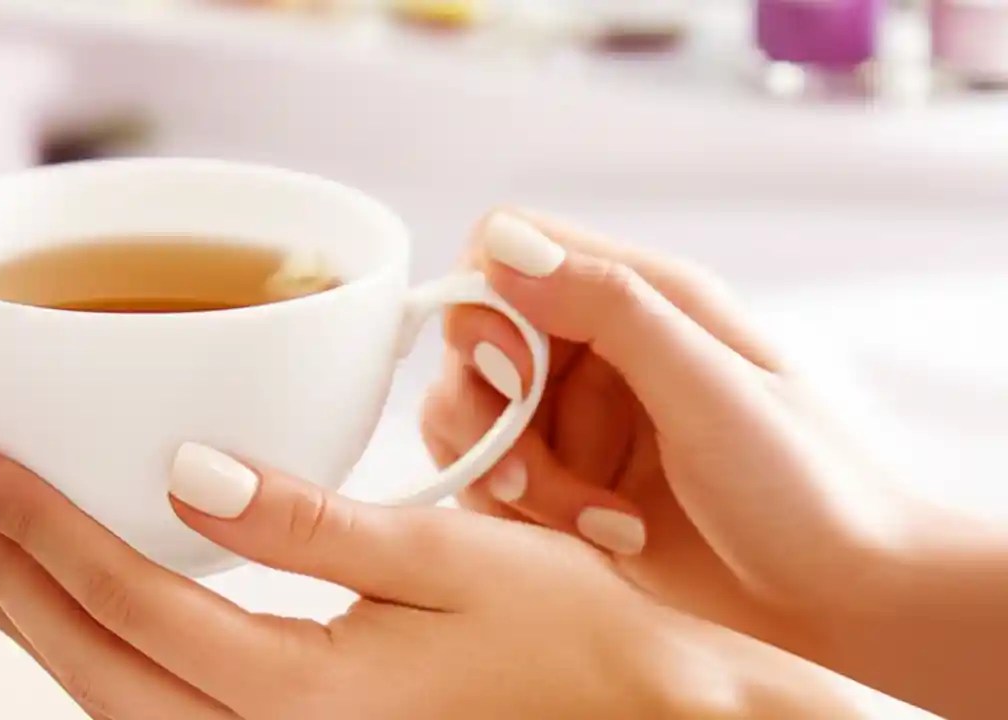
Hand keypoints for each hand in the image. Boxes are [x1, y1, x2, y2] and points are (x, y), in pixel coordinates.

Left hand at [0, 445, 899, 718]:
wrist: (641, 717)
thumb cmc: (566, 636)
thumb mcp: (444, 555)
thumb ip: (304, 521)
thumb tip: (181, 467)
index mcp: (298, 693)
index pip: (124, 600)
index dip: (37, 528)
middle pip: (86, 667)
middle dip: (1, 581)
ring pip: (108, 702)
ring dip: (33, 624)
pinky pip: (158, 712)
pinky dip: (97, 656)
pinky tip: (82, 613)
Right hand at [421, 209, 999, 716]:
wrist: (844, 599)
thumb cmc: (805, 487)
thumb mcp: (710, 387)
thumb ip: (610, 307)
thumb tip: (504, 249)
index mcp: (640, 299)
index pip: (504, 250)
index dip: (483, 305)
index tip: (512, 376)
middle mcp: (597, 351)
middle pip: (469, 345)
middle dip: (487, 417)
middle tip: (534, 478)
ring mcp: (577, 420)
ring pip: (468, 419)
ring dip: (511, 475)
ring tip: (597, 520)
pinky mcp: (565, 484)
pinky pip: (489, 481)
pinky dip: (523, 514)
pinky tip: (607, 536)